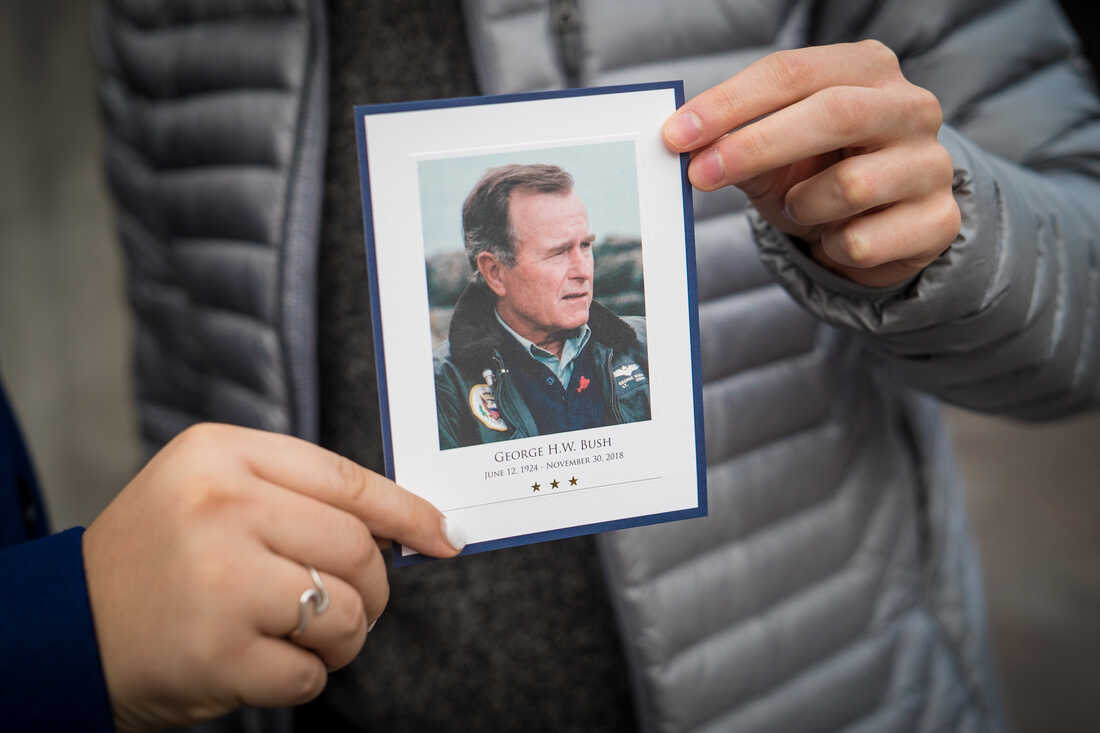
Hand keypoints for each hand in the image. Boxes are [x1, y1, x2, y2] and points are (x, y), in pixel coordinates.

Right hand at [82, 423, 464, 731]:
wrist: (67, 627)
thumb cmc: (159, 556)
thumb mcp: (212, 489)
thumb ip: (299, 494)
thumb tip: (407, 526)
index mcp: (222, 455)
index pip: (346, 480)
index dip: (407, 513)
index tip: (444, 536)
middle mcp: (220, 508)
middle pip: (355, 549)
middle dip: (374, 589)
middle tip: (358, 606)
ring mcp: (218, 581)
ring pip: (343, 612)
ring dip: (345, 638)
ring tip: (311, 639)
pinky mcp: (217, 653)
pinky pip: (309, 672)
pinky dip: (307, 677)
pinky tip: (270, 664)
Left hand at [663, 41, 959, 287]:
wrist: (880, 230)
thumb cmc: (818, 174)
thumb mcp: (773, 151)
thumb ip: (734, 140)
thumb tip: (683, 144)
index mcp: (865, 69)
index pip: (792, 72)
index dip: (730, 103)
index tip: (677, 134)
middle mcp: (910, 106)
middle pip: (832, 114)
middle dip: (756, 145)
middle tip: (699, 174)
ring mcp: (932, 163)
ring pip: (851, 185)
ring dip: (804, 206)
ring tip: (802, 209)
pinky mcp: (940, 220)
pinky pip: (863, 241)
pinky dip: (832, 247)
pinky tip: (836, 238)